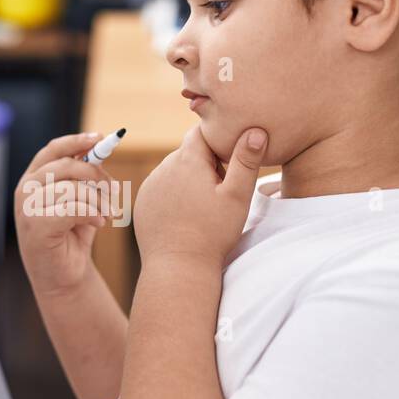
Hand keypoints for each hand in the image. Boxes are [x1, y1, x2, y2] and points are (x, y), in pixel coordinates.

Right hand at [14, 133, 113, 298]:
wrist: (65, 277)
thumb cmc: (72, 236)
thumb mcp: (81, 200)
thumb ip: (84, 176)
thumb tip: (99, 147)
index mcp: (33, 179)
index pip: (53, 150)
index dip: (77, 141)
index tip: (101, 139)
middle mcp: (25, 190)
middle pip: (66, 166)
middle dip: (97, 175)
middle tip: (114, 191)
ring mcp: (27, 209)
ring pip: (73, 189)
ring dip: (98, 201)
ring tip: (108, 214)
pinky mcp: (36, 227)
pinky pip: (72, 209)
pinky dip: (93, 214)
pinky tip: (100, 224)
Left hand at [132, 124, 266, 268]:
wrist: (178, 268)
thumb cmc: (212, 233)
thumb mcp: (237, 196)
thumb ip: (246, 161)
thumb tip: (255, 130)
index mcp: (187, 160)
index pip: (202, 132)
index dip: (219, 141)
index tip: (231, 158)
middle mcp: (163, 168)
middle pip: (189, 153)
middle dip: (206, 163)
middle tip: (222, 188)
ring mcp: (150, 186)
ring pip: (175, 171)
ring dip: (189, 179)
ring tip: (205, 205)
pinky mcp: (143, 203)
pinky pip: (161, 189)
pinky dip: (174, 195)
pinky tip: (187, 214)